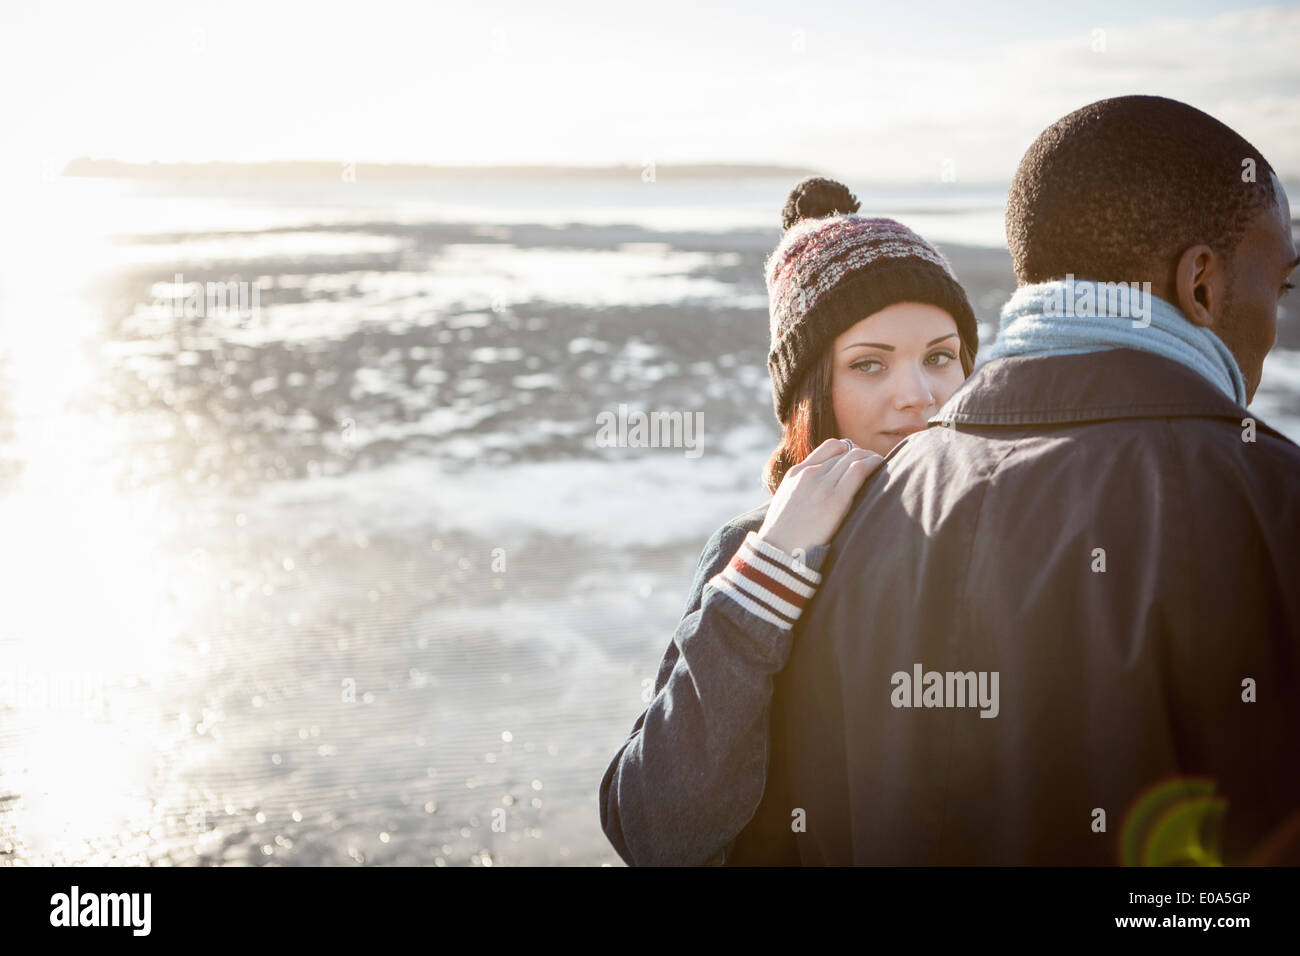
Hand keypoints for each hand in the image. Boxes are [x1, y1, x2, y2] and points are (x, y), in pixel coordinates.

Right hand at [756, 438, 883, 555]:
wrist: (777, 552)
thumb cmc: (783, 536)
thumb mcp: (786, 503)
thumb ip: (802, 491)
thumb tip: (819, 495)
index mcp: (796, 473)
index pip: (829, 447)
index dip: (848, 450)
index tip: (858, 460)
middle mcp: (809, 473)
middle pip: (845, 451)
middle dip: (863, 454)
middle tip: (874, 465)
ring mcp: (822, 484)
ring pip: (854, 456)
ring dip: (871, 458)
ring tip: (880, 465)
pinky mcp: (835, 499)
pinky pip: (859, 470)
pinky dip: (874, 464)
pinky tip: (881, 467)